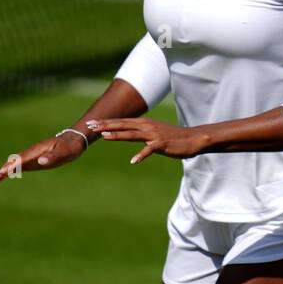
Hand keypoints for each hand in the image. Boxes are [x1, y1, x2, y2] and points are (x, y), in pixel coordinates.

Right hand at [0, 131, 87, 183]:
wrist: (74, 140)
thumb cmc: (69, 147)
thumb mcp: (64, 153)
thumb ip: (52, 157)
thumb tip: (41, 161)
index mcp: (38, 150)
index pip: (22, 159)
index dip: (12, 166)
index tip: (3, 173)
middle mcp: (32, 152)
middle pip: (15, 161)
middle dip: (4, 170)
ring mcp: (33, 156)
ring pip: (16, 163)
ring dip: (5, 170)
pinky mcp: (35, 160)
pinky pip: (21, 165)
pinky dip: (12, 170)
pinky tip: (5, 175)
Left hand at [84, 117, 205, 162]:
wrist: (192, 139)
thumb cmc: (173, 138)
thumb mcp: (154, 132)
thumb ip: (141, 132)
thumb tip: (129, 134)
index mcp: (144, 123)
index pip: (121, 122)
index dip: (106, 122)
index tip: (92, 123)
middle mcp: (147, 126)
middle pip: (122, 125)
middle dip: (106, 125)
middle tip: (90, 126)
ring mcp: (154, 135)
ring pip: (132, 134)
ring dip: (117, 135)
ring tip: (104, 137)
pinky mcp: (161, 144)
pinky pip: (149, 150)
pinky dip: (141, 155)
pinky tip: (133, 161)